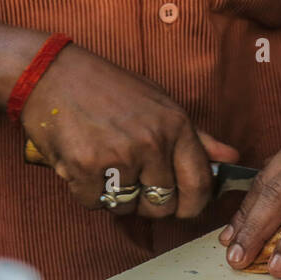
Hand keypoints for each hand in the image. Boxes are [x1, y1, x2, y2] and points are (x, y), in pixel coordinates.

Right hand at [23, 44, 238, 217]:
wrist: (50, 72)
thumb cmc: (107, 88)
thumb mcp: (159, 103)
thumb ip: (196, 137)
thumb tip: (230, 157)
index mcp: (176, 126)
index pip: (199, 186)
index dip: (191, 206)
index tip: (179, 206)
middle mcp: (152, 142)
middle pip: (162, 206)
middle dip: (146, 203)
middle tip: (129, 180)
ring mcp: (120, 156)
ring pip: (126, 207)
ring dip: (113, 196)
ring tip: (102, 165)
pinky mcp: (86, 167)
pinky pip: (93, 202)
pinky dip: (85, 191)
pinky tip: (80, 163)